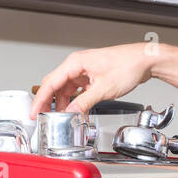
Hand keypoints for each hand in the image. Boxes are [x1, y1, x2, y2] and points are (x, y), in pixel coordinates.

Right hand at [31, 43, 159, 115]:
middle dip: (48, 102)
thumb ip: (84, 103)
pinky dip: (74, 100)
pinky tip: (75, 109)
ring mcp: (84, 70)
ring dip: (63, 103)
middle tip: (43, 117)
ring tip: (61, 117)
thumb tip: (70, 113)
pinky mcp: (91, 76)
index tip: (34, 112)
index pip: (50, 84)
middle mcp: (77, 65)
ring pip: (65, 88)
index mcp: (75, 63)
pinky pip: (76, 89)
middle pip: (54, 86)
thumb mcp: (103, 89)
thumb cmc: (127, 66)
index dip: (40, 100)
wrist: (143, 61)